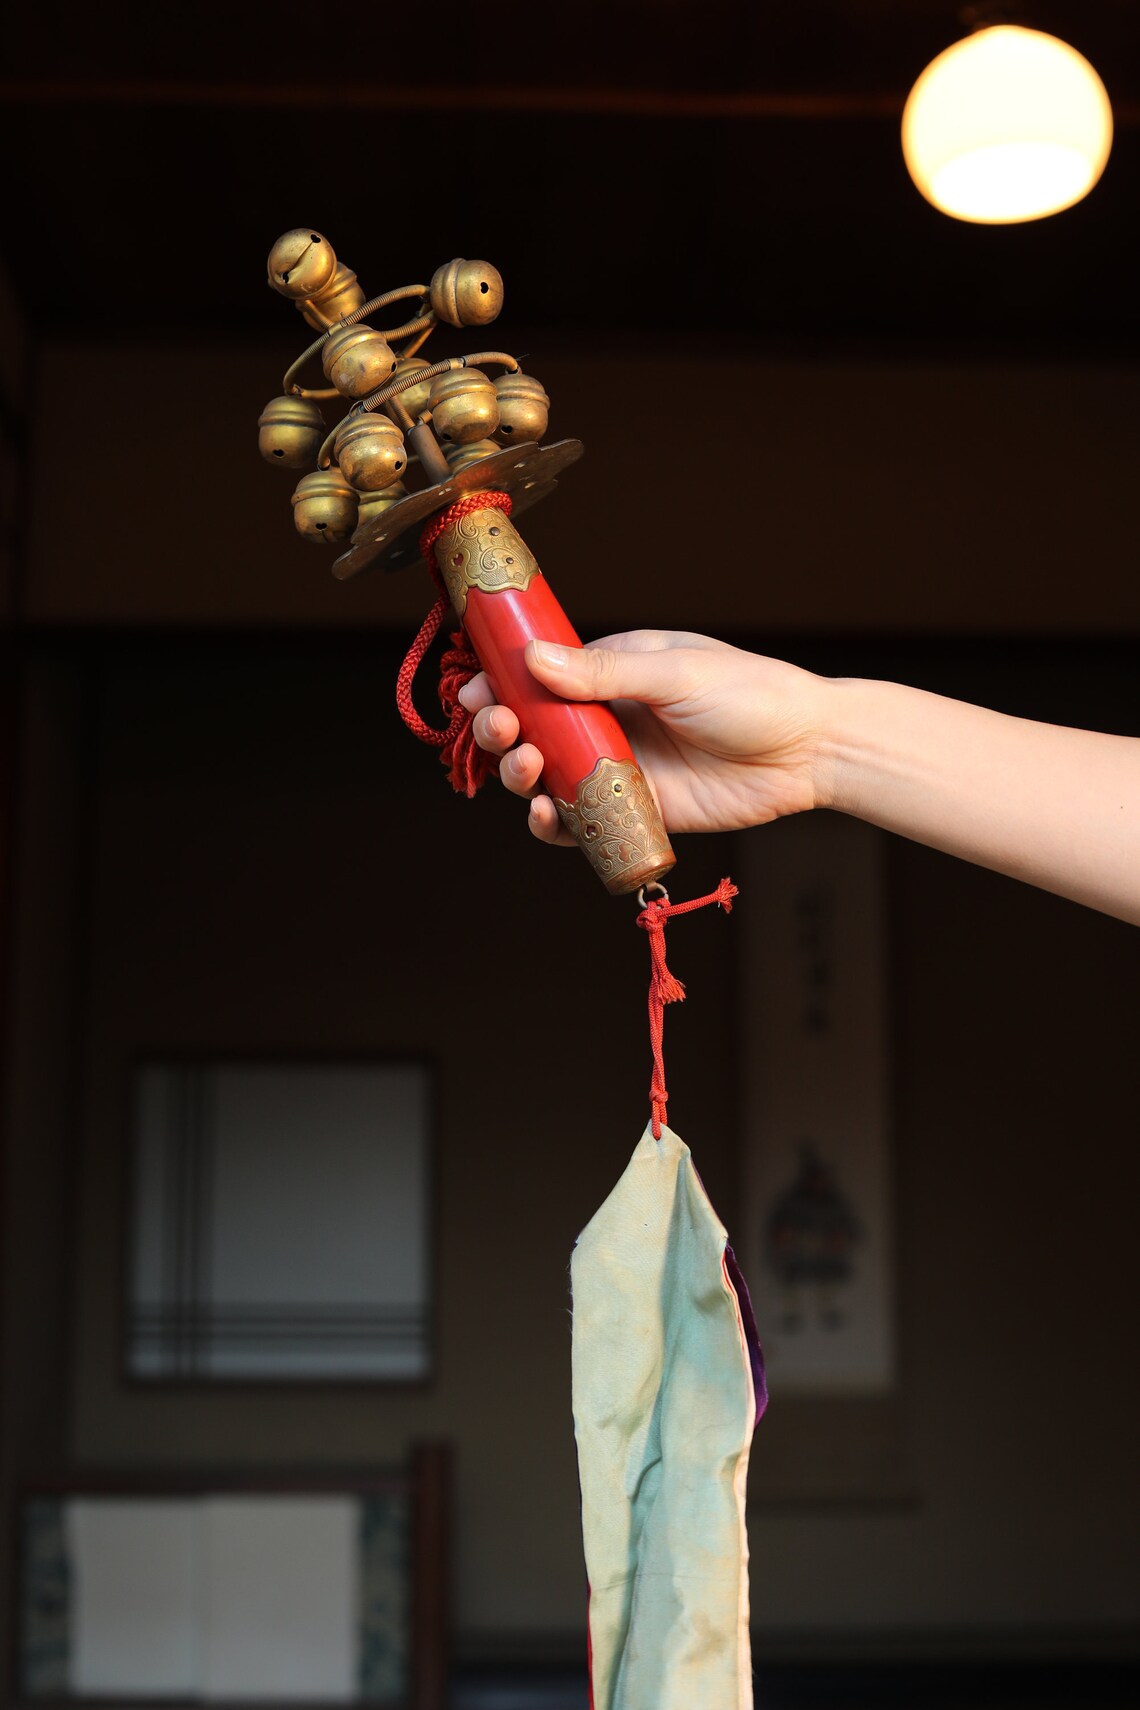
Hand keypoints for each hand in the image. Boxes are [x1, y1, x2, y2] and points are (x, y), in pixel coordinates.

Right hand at [457, 629, 832, 844]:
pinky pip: (583, 821)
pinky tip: (545, 818)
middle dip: (504, 732)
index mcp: (612, 670)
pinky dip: (555, 825)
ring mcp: (619, 765)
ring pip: (548, 777)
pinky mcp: (637, 809)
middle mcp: (607, 718)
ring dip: (523, 776)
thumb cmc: (752, 694)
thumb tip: (535, 660)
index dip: (501, 686)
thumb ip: (605, 671)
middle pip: (533, 729)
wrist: (808, 752)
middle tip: (504, 732)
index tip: (475, 697)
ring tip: (529, 771)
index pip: (539, 676)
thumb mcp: (675, 672)